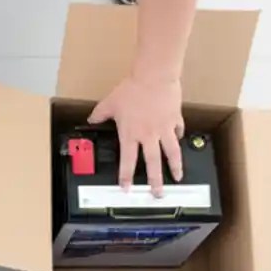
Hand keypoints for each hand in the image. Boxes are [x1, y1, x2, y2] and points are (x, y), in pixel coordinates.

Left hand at [87, 74, 184, 196]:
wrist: (154, 77)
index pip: (127, 161)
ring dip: (175, 167)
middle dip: (155, 181)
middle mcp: (148, 136)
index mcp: (130, 134)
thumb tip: (91, 119)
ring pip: (171, 153)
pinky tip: (179, 142)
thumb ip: (99, 114)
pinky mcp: (175, 119)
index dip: (126, 176)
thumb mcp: (109, 103)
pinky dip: (179, 138)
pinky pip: (178, 132)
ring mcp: (164, 129)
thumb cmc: (132, 89)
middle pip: (153, 164)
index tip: (127, 188)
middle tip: (157, 193)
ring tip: (177, 178)